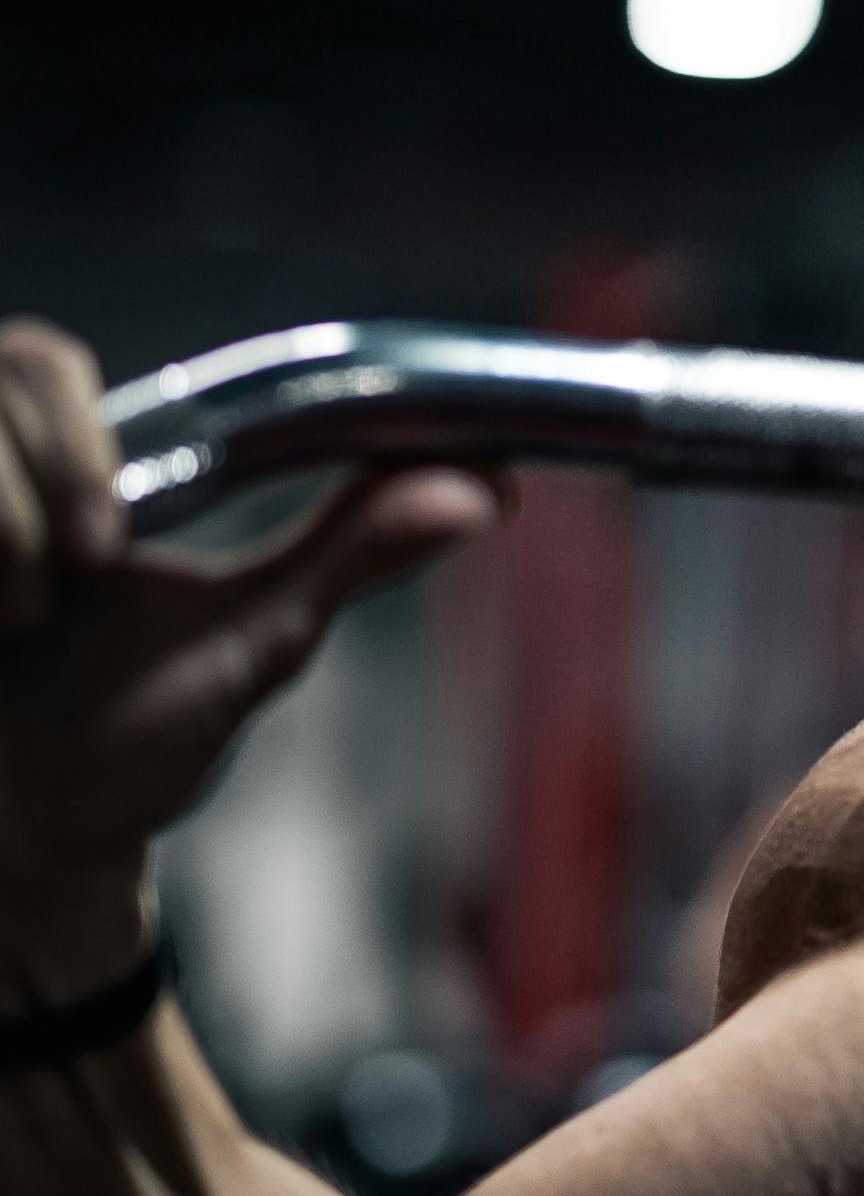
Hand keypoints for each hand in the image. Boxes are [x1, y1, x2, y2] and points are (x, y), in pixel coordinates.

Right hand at [0, 319, 501, 982]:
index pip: (35, 357)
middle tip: (80, 584)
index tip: (110, 549)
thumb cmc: (131, 740)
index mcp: (69, 466)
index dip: (68, 432)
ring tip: (16, 629)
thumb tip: (485, 488)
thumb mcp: (255, 638)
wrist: (25, 838)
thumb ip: (356, 552)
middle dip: (49, 491)